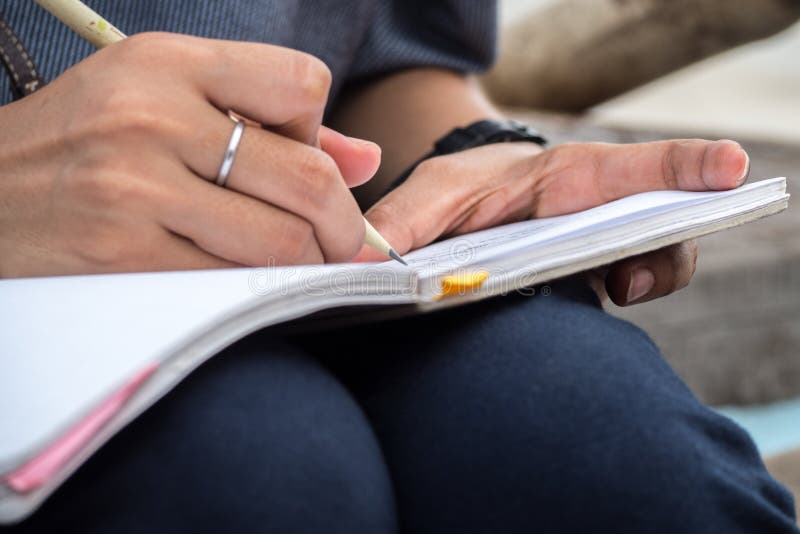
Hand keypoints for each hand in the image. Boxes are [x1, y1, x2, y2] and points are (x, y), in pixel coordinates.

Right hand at [0, 33, 379, 277]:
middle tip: (342, 239)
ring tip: (299, 259)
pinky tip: (248, 275)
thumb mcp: (163, 98)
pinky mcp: (126, 253)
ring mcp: (138, 188)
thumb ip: (268, 120)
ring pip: (281, 239)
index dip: (322, 130)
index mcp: (169, 63)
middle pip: (308, 176)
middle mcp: (156, 118)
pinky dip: (259, 283)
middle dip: (345, 222)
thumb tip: (366, 157)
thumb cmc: (83, 141)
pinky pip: (231, 279)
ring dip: (310, 260)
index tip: (310, 160)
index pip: (301, 83)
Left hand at [361, 139, 748, 305]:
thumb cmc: (465, 190)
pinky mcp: (598, 284)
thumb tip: (367, 261)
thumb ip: (404, 222)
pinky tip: (600, 303)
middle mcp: (601, 213)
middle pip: (662, 222)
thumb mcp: (433, 194)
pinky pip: (631, 292)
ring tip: (616, 291)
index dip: (684, 165)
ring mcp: (606, 250)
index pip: (634, 166)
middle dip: (666, 243)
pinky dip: (622, 302)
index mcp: (568, 178)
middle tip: (638, 272)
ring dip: (647, 278)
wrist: (479, 208)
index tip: (729, 167)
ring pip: (656, 263)